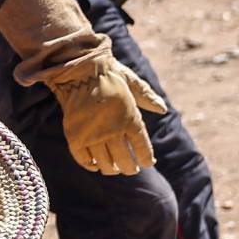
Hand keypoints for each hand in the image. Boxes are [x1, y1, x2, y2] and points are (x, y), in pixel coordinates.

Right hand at [48, 57, 167, 175]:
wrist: (78, 69)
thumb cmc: (107, 74)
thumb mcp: (131, 81)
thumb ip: (146, 96)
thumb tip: (163, 109)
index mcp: (131, 118)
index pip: (143, 149)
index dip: (146, 159)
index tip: (147, 163)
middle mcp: (113, 130)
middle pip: (125, 161)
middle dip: (130, 168)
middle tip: (130, 169)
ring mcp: (93, 135)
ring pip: (105, 163)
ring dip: (111, 169)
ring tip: (113, 168)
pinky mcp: (75, 136)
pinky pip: (83, 159)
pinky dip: (90, 165)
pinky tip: (95, 165)